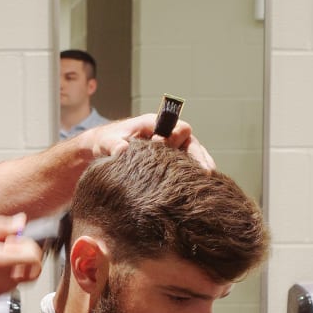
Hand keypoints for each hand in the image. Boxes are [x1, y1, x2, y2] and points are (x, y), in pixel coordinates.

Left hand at [76, 113, 215, 169]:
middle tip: (206, 172)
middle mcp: (167, 133)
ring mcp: (170, 147)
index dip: (178, 140)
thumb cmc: (105, 142)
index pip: (178, 127)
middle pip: (191, 142)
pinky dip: (193, 174)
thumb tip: (123, 150)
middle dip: (198, 156)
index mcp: (155, 123)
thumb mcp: (106, 143)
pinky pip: (186, 165)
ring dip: (199, 166)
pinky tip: (198, 189)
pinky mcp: (169, 160)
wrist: (103, 149)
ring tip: (209, 181)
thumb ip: (114, 145)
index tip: (175, 155)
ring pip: (193, 154)